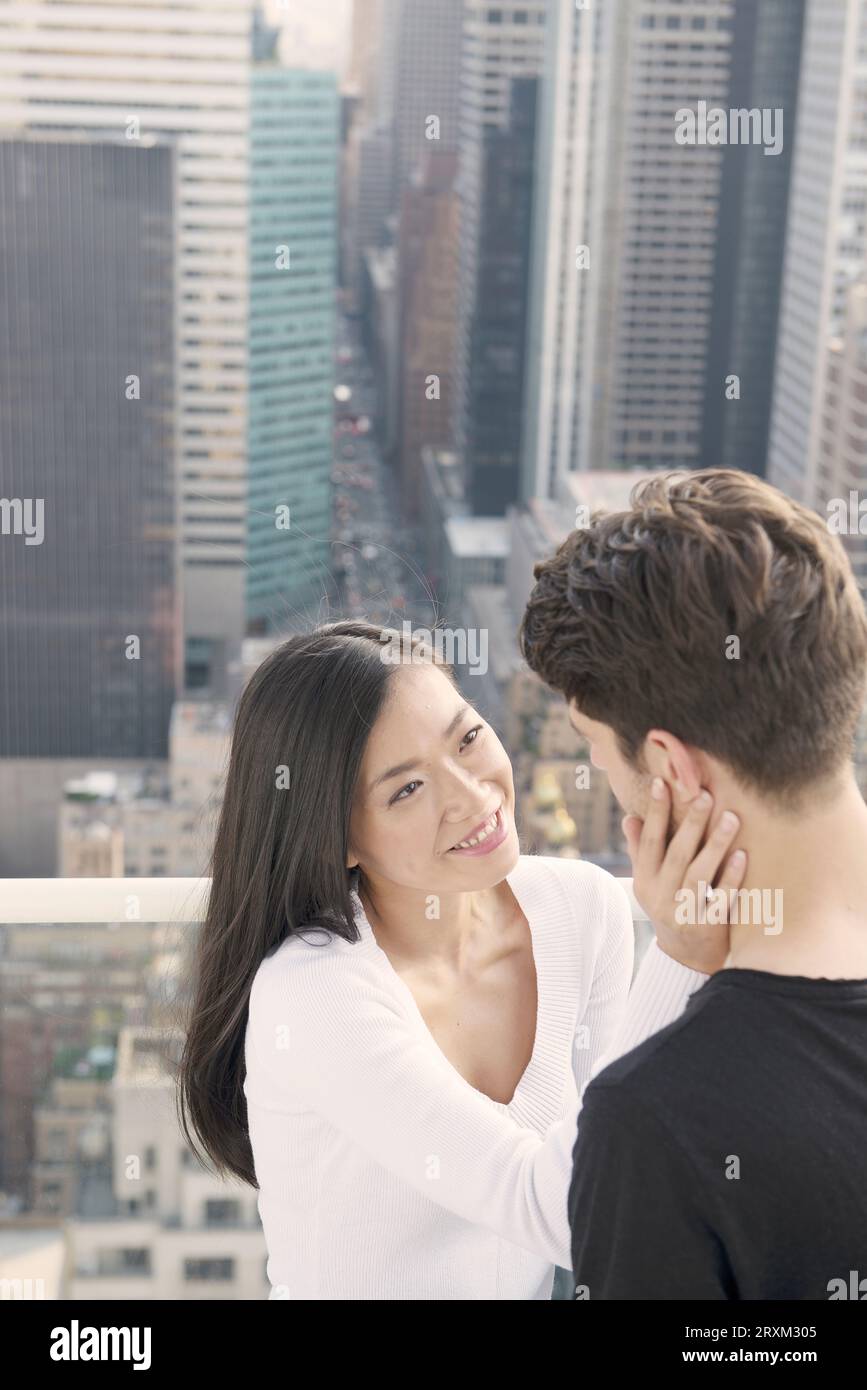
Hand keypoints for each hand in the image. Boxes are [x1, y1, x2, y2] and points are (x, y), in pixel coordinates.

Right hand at [621, 778, 747, 974]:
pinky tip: (743, 856)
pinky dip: (732, 877)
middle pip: (676, 855)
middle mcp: (661, 896)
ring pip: (699, 874)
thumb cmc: (669, 907)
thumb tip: (630, 817)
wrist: (686, 957)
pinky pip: (721, 898)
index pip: (650, 842)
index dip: (656, 812)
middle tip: (705, 794)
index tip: (662, 783)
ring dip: (715, 844)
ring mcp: (684, 913)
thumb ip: (641, 851)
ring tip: (731, 818)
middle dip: (691, 823)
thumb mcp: (649, 883)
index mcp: (646, 881)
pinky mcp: (708, 926)